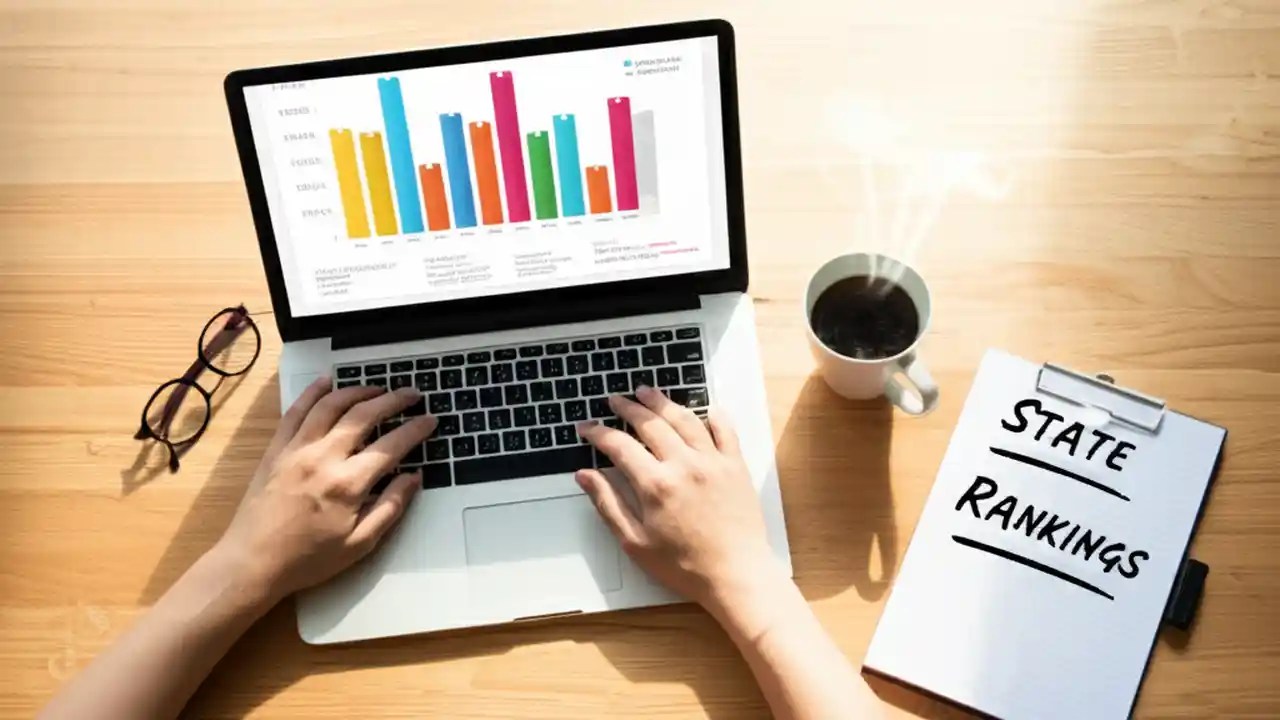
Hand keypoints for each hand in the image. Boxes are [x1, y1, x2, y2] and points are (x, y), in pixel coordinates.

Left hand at [212, 378, 435, 603]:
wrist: (253, 562)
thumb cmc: (308, 559)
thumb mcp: (360, 544)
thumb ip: (391, 507)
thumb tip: (413, 478)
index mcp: (348, 484)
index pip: (392, 446)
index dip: (416, 429)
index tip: (430, 420)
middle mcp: (323, 458)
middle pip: (364, 415)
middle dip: (393, 400)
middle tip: (412, 394)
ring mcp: (297, 449)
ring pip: (331, 405)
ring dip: (358, 390)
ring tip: (377, 388)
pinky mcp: (277, 449)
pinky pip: (296, 410)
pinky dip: (313, 392)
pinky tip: (327, 382)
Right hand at [575, 386, 784, 612]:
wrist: (736, 576)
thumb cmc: (686, 566)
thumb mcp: (635, 542)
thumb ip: (608, 503)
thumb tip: (585, 476)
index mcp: (655, 485)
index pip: (619, 446)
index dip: (599, 433)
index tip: (587, 427)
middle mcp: (684, 465)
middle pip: (650, 423)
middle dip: (628, 407)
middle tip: (615, 399)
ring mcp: (712, 462)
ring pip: (684, 418)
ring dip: (662, 401)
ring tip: (647, 392)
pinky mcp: (735, 466)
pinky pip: (725, 429)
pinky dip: (713, 414)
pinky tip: (703, 408)